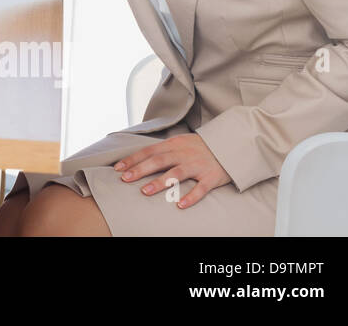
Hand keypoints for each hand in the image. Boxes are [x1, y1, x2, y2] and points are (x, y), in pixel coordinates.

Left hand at [113, 133, 231, 208]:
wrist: (230, 144)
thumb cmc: (199, 147)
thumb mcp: (179, 142)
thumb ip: (163, 150)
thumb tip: (139, 159)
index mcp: (174, 144)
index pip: (149, 151)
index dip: (133, 159)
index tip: (117, 168)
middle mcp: (183, 153)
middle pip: (159, 161)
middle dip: (140, 170)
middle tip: (125, 179)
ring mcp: (197, 165)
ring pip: (177, 173)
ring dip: (160, 183)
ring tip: (145, 191)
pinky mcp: (211, 177)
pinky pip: (201, 188)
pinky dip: (191, 197)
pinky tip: (180, 205)